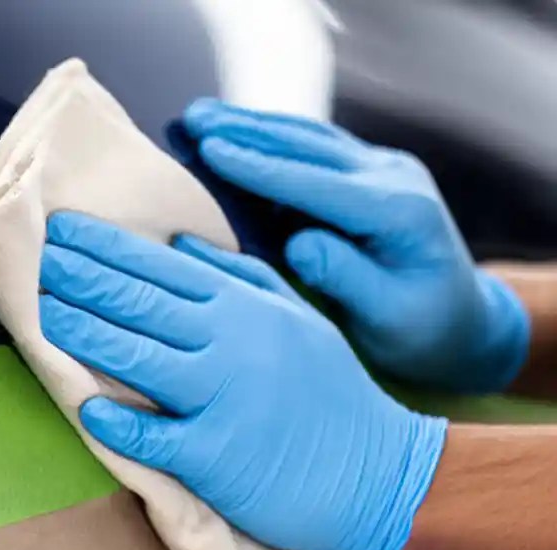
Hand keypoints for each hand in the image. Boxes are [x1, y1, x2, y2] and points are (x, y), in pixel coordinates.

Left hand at [38, 211, 447, 549]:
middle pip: (142, 303)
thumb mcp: (296, 319)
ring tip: (42, 316)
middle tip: (38, 260)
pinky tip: (87, 409)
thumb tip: (180, 242)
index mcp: (244, 308)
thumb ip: (238, 278)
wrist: (381, 474)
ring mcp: (223, 400)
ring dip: (86, 335)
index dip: (106, 247)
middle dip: (83, 279)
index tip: (62, 230)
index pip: (161, 267)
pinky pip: (159, 437)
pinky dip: (122, 423)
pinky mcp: (218, 458)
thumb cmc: (331, 395)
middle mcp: (230, 344)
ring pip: (140, 358)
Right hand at [182, 98, 529, 393]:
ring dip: (252, 124)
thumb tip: (297, 243)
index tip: (211, 150)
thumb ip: (345, 277)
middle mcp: (394, 178)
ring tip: (201, 113)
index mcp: (399, 213)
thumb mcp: (387, 317)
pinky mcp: (367, 174)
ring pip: (308, 138)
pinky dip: (269, 137)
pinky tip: (234, 129)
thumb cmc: (423, 331)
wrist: (461, 321)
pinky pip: (312, 148)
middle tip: (193, 116)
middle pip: (309, 146)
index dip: (261, 167)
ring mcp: (383, 170)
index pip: (317, 183)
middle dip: (246, 131)